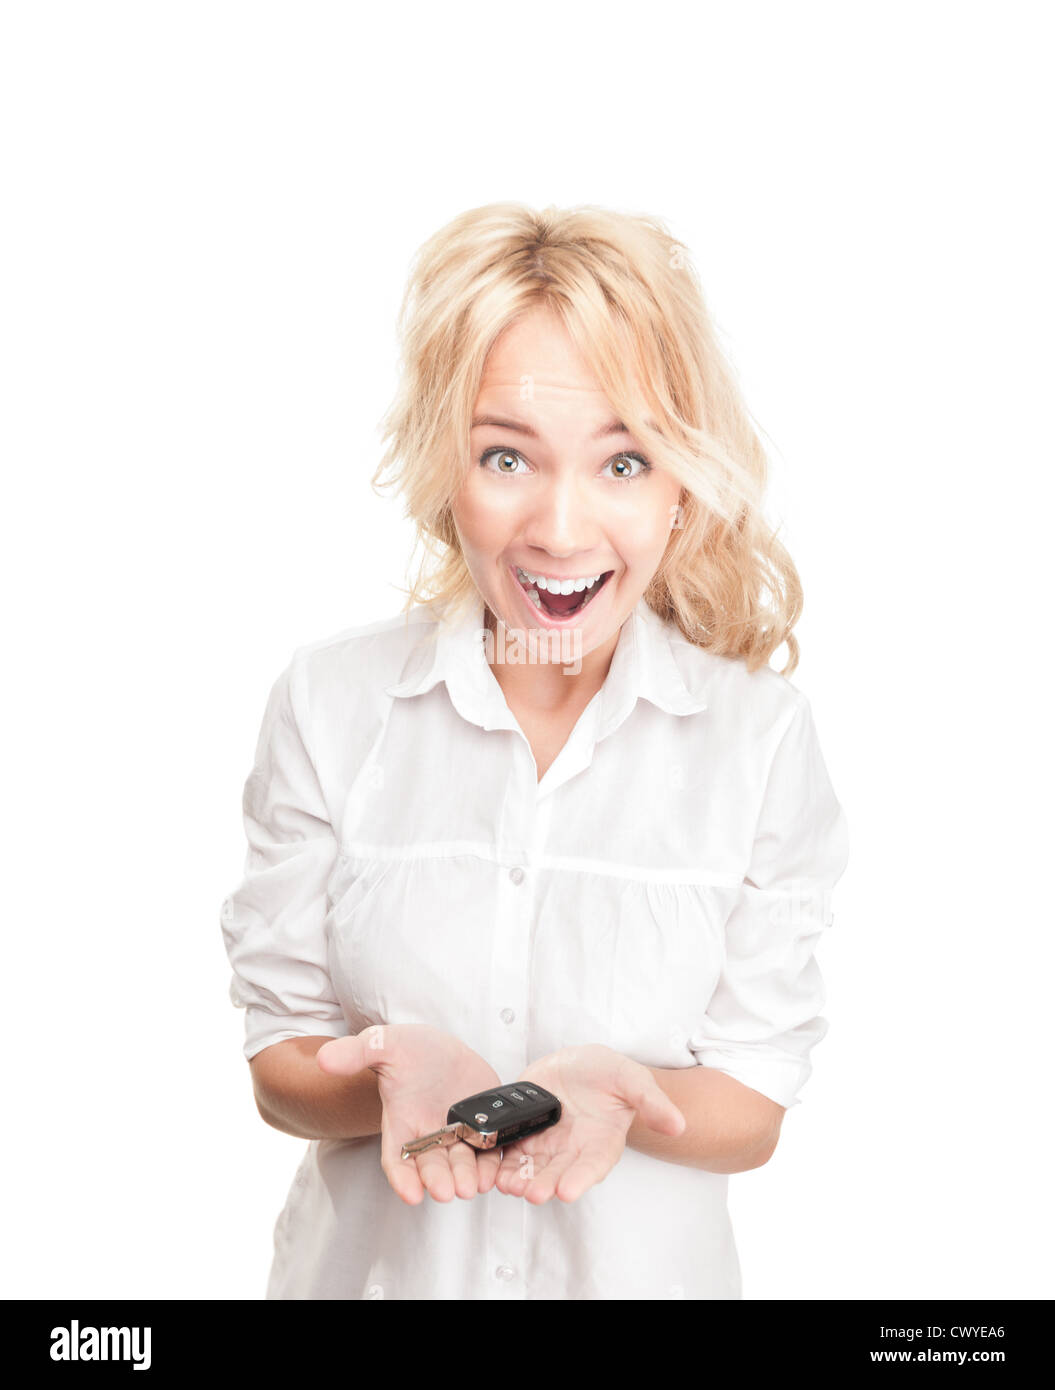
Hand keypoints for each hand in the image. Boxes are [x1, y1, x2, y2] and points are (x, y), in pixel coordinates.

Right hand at [316, 1024, 503, 1205]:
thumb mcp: (382, 1045)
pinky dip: (490, 1164)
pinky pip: (487, 1151)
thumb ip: (356, 1053)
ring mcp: (456, 1134)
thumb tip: (324, 1058)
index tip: (411, 1195)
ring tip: (474, 1186)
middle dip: (439, 1180)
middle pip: (431, 1166)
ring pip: (461, 1162)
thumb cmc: (407, 1050)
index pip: (396, 1158)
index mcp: (400, 1123)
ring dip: (466, 1177)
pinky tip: (494, 1172)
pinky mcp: (482, 1127)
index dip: (402, 1178)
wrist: (440, 1049)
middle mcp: (427, 1136)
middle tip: (448, 1192)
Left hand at [494, 1045, 685, 1203]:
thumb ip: (652, 1102)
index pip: (592, 1166)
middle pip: (558, 1173)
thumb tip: (678, 1124)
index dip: (580, 1179)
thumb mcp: (632, 1079)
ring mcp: (547, 1145)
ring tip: (508, 1185)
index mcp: (602, 1143)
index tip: (568, 1191)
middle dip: (545, 1184)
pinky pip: (510, 1152)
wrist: (582, 1065)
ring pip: (531, 1168)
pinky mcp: (525, 1134)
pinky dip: (501, 1163)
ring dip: (519, 1179)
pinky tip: (491, 1170)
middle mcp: (573, 1151)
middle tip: (532, 1193)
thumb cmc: (610, 1074)